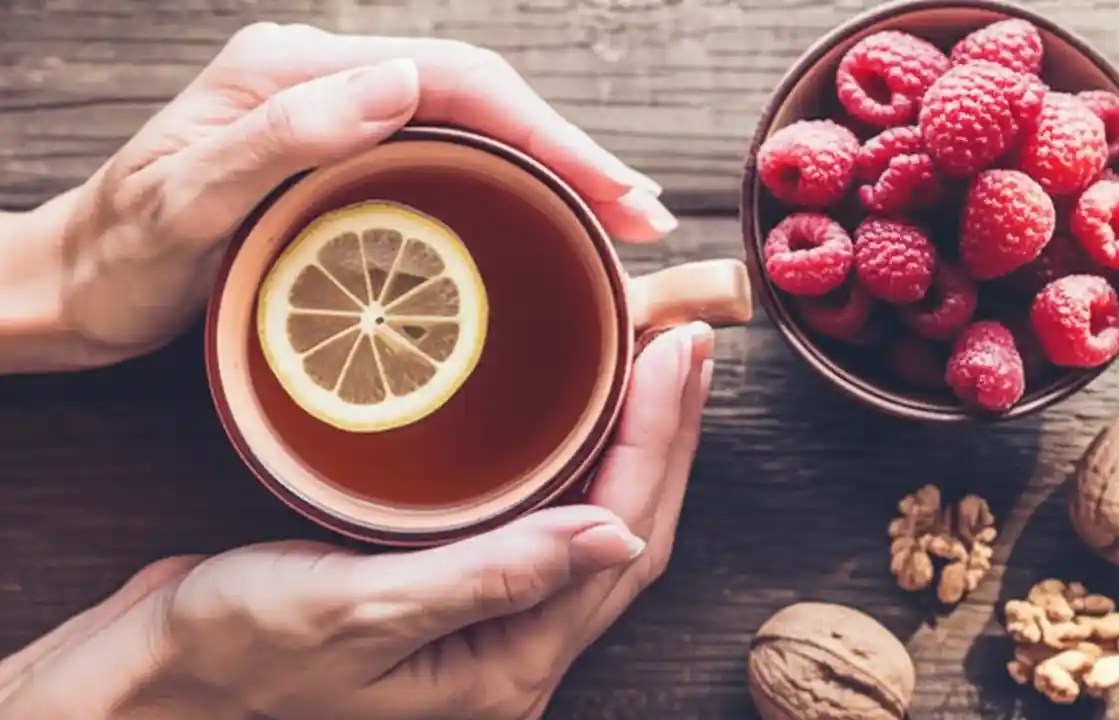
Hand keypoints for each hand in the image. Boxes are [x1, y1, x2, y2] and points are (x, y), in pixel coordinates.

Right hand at [0, 323, 715, 719]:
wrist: (155, 673)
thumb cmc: (234, 652)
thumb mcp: (356, 614)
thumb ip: (488, 578)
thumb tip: (612, 537)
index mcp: (505, 667)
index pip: (619, 539)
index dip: (657, 443)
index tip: (676, 355)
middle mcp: (512, 648)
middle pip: (626, 528)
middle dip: (665, 436)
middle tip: (688, 343)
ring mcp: (489, 619)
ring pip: (596, 520)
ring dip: (633, 443)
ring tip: (657, 361)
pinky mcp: (456, 584)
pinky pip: (546, 517)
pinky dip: (579, 458)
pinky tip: (585, 409)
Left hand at [3, 22, 672, 371]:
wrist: (70, 287)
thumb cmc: (119, 260)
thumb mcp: (187, 203)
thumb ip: (287, 136)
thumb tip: (400, 82)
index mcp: (297, 70)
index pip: (456, 79)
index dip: (548, 131)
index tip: (615, 189)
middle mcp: (325, 79)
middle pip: (480, 96)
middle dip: (572, 149)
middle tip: (642, 214)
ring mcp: (334, 116)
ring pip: (472, 125)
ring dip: (552, 168)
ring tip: (618, 218)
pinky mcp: (339, 157)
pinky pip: (444, 157)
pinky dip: (507, 187)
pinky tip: (542, 221)